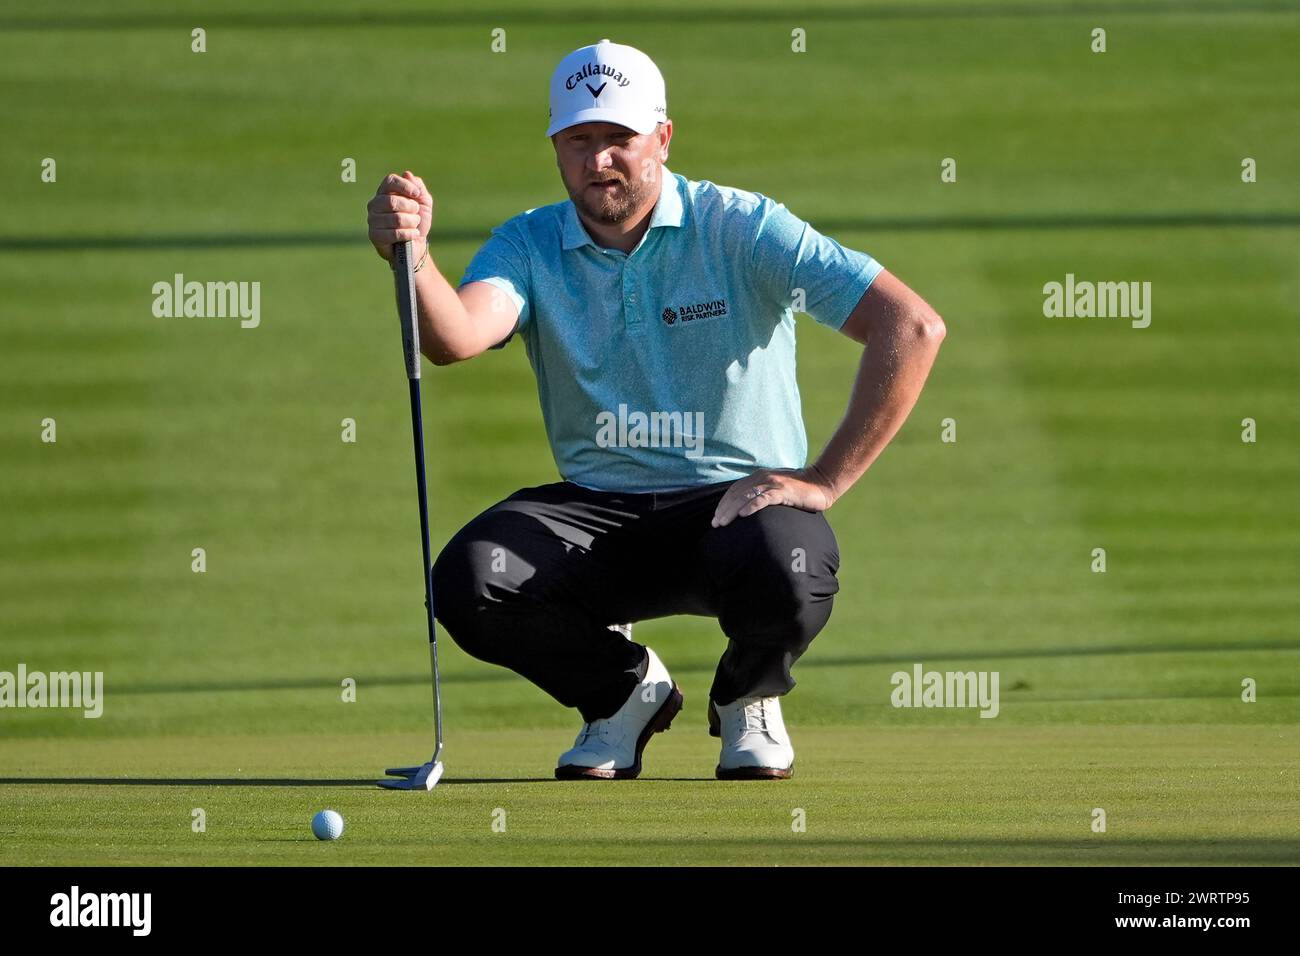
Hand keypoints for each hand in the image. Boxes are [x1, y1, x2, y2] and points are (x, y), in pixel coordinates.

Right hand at [367, 170, 433, 263]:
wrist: (416, 245)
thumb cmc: (417, 221)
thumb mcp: (423, 202)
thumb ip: (418, 187)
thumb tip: (407, 174)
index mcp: (385, 192)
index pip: (390, 181)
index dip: (404, 186)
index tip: (417, 195)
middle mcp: (375, 204)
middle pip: (392, 201)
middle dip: (411, 208)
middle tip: (416, 214)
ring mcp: (372, 220)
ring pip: (396, 219)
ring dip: (412, 223)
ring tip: (415, 226)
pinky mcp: (374, 236)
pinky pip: (394, 233)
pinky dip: (409, 234)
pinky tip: (413, 235)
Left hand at [710, 466, 838, 527]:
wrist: (822, 483)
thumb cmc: (799, 490)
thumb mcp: (777, 490)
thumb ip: (763, 495)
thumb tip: (749, 510)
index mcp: (759, 476)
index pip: (735, 490)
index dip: (723, 504)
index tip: (716, 518)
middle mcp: (763, 477)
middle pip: (737, 494)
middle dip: (724, 509)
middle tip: (715, 524)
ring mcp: (773, 483)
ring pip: (746, 496)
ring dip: (732, 510)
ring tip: (723, 522)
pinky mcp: (783, 490)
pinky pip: (764, 498)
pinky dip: (752, 506)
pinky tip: (743, 515)